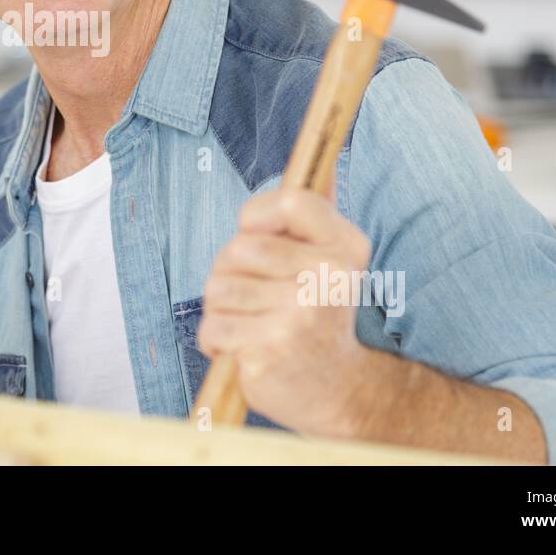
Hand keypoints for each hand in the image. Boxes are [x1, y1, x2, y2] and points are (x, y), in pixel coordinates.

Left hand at [197, 187, 375, 436]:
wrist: (338, 392)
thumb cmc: (318, 317)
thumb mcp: (331, 262)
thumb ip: (314, 217)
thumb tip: (318, 164)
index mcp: (345, 248)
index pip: (290, 200)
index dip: (256, 215)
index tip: (255, 234)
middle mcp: (327, 279)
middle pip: (238, 247)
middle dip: (231, 272)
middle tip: (257, 299)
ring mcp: (299, 316)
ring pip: (217, 287)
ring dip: (222, 310)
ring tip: (253, 325)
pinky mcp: (269, 350)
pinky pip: (211, 328)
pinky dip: (216, 342)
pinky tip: (245, 351)